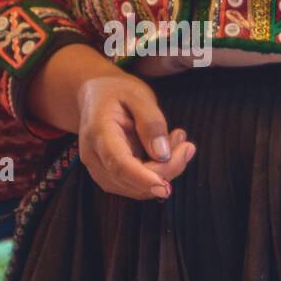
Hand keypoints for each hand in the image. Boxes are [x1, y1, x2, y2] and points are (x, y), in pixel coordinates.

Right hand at [27, 44, 196, 199]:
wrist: (95, 96)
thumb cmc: (116, 91)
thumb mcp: (137, 95)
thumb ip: (151, 122)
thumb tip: (163, 154)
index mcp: (98, 133)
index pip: (118, 164)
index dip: (142, 178)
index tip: (165, 187)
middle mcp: (94, 156)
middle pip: (131, 179)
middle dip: (166, 169)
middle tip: (186, 145)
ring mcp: (99, 170)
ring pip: (137, 188)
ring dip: (164, 171)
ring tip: (176, 139)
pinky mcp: (109, 177)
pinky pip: (137, 186)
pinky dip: (157, 174)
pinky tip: (166, 151)